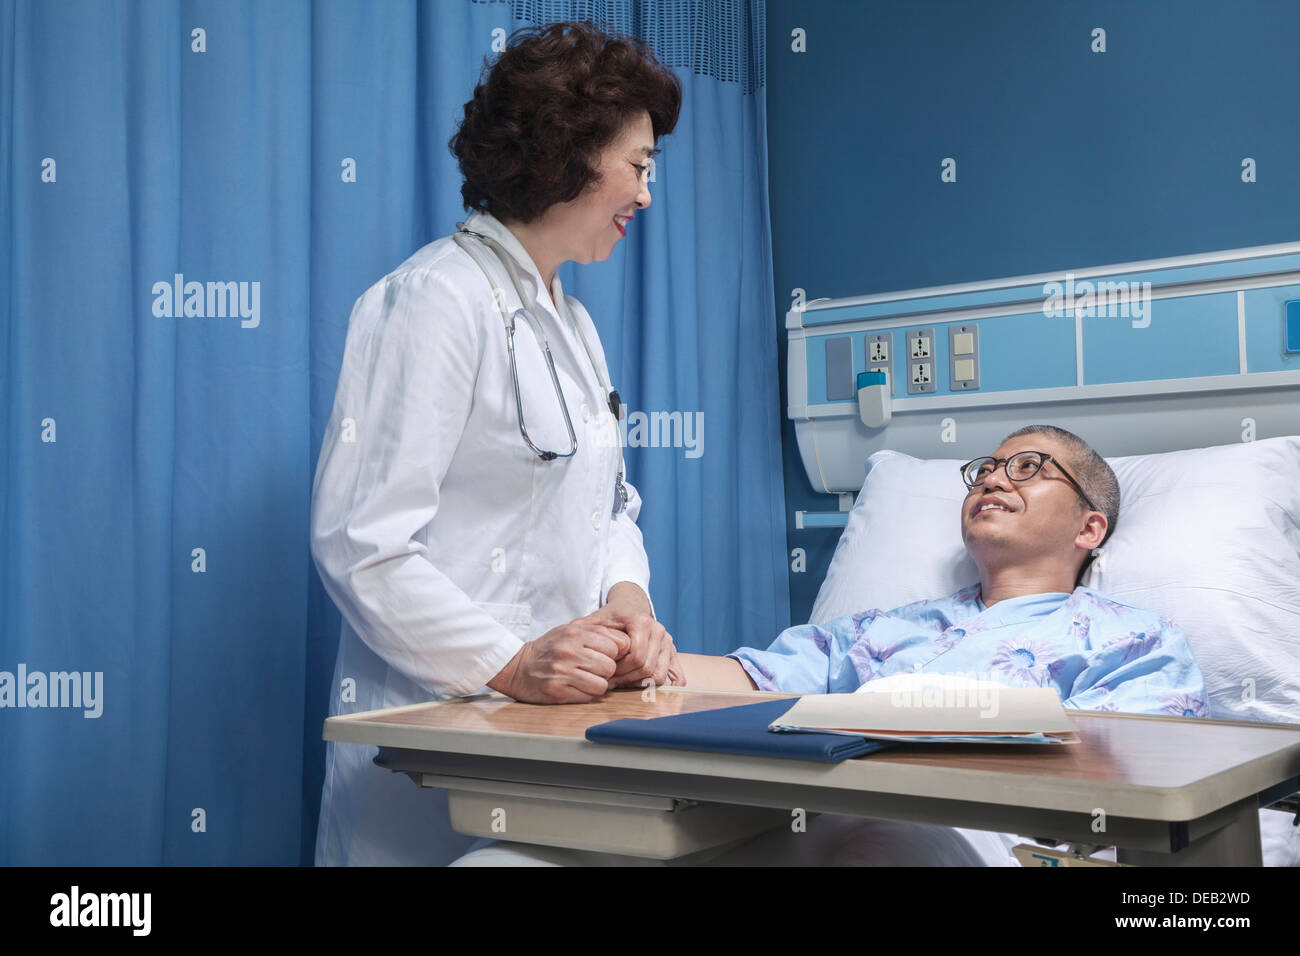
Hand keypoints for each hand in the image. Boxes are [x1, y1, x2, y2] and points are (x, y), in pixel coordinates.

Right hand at [487, 617, 629, 702]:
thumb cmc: (549, 648)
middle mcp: (570, 650)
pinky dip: (587, 694)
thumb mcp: (570, 630)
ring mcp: (563, 671)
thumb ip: (596, 632)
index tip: (607, 656)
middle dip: (607, 671)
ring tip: (586, 679)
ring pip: (602, 685)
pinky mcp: (557, 691)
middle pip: (610, 666)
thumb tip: (626, 642)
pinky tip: (577, 688)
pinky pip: (588, 697)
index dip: (615, 653)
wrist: (517, 667)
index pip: (616, 644)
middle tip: (595, 670)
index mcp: (576, 632)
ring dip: (598, 685)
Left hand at [585, 585, 680, 688]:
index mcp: (641, 621)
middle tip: (611, 681)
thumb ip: (583, 628)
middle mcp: (659, 630)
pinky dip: (660, 686)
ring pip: (659, 675)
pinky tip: (642, 685)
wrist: (630, 609)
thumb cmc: (610, 618)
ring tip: (623, 681)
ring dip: (640, 683)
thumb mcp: (595, 620)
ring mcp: (668, 642)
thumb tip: (570, 636)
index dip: (620, 671)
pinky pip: (675, 677)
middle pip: (647, 668)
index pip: (636, 657)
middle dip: (627, 679)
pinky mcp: (674, 652)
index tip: (606, 673)